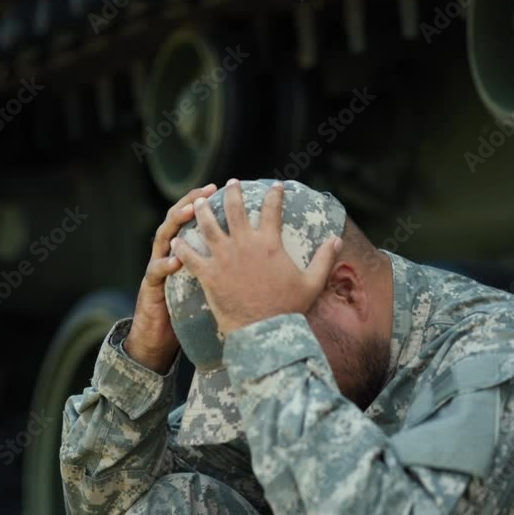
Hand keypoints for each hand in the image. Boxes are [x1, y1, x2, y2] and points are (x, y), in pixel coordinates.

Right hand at [128, 183, 217, 372]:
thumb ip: (223, 271)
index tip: (223, 188)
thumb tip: (255, 262)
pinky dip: (164, 265)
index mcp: (186, 251)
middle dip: (191, 201)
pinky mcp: (151, 287)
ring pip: (164, 237)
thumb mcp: (207, 285)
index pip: (196, 219)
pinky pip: (155, 272)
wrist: (159, 337)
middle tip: (207, 191)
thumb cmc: (188, 312)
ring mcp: (158, 267)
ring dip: (176, 223)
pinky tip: (174, 261)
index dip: (206, 202)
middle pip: (178, 218)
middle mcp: (170, 252)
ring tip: (189, 213)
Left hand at [171, 179, 341, 334]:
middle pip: (234, 209)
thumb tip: (337, 239)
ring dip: (202, 211)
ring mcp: (224, 258)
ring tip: (199, 202)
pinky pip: (190, 257)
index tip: (275, 185)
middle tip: (230, 183)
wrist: (264, 331)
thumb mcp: (313, 282)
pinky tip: (176, 240)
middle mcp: (244, 245)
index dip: (274, 195)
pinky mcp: (208, 275)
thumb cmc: (289, 308)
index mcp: (270, 243)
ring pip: (208, 226)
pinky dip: (182, 248)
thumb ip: (325, 258)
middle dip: (232, 192)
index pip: (272, 210)